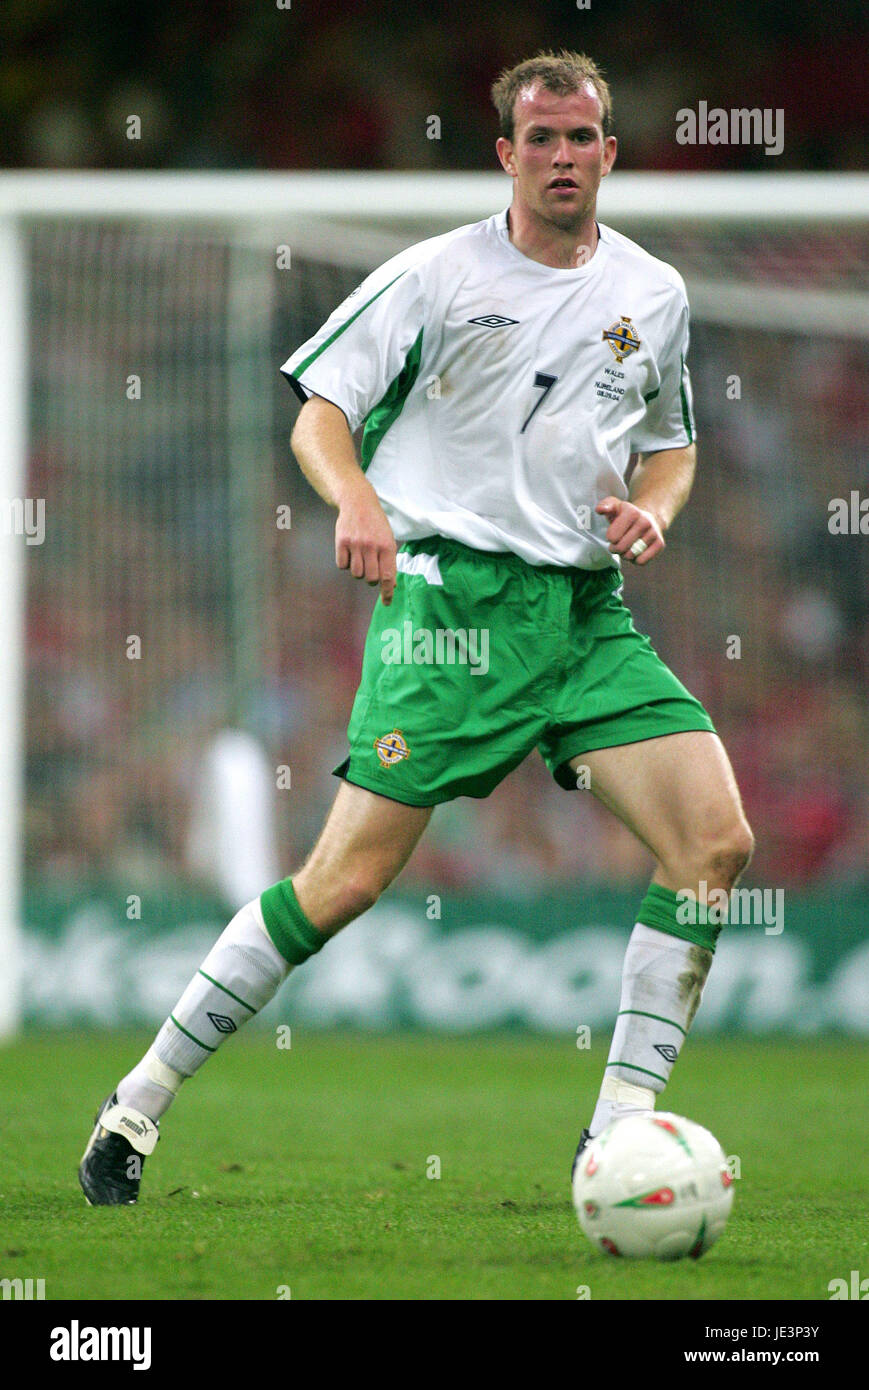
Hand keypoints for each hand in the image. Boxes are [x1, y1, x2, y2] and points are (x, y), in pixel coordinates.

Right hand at [335, 483, 397, 605]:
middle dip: (371, 580)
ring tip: (360, 558)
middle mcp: (372, 546)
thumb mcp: (388, 539)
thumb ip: (390, 561)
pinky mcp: (341, 542)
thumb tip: (391, 584)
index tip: (387, 602)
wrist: (357, 502)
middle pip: (370, 579)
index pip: (388, 575)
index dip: (388, 592)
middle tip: (371, 569)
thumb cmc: (376, 524)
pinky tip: (349, 552)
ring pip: (356, 573)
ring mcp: (356, 544)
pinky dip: (345, 563)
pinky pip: (342, 565)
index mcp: (387, 546)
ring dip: (358, 571)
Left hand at [596, 496, 664, 564]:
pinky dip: (636, 560)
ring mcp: (654, 533)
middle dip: (615, 548)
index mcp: (632, 512)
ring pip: (631, 555)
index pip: (613, 537)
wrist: (648, 518)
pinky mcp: (660, 544)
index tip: (613, 534)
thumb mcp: (614, 506)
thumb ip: (605, 506)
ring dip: (625, 554)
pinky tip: (636, 551)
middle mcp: (645, 522)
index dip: (610, 538)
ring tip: (627, 546)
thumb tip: (600, 510)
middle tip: (617, 543)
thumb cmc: (625, 515)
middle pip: (621, 547)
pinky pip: (641, 561)